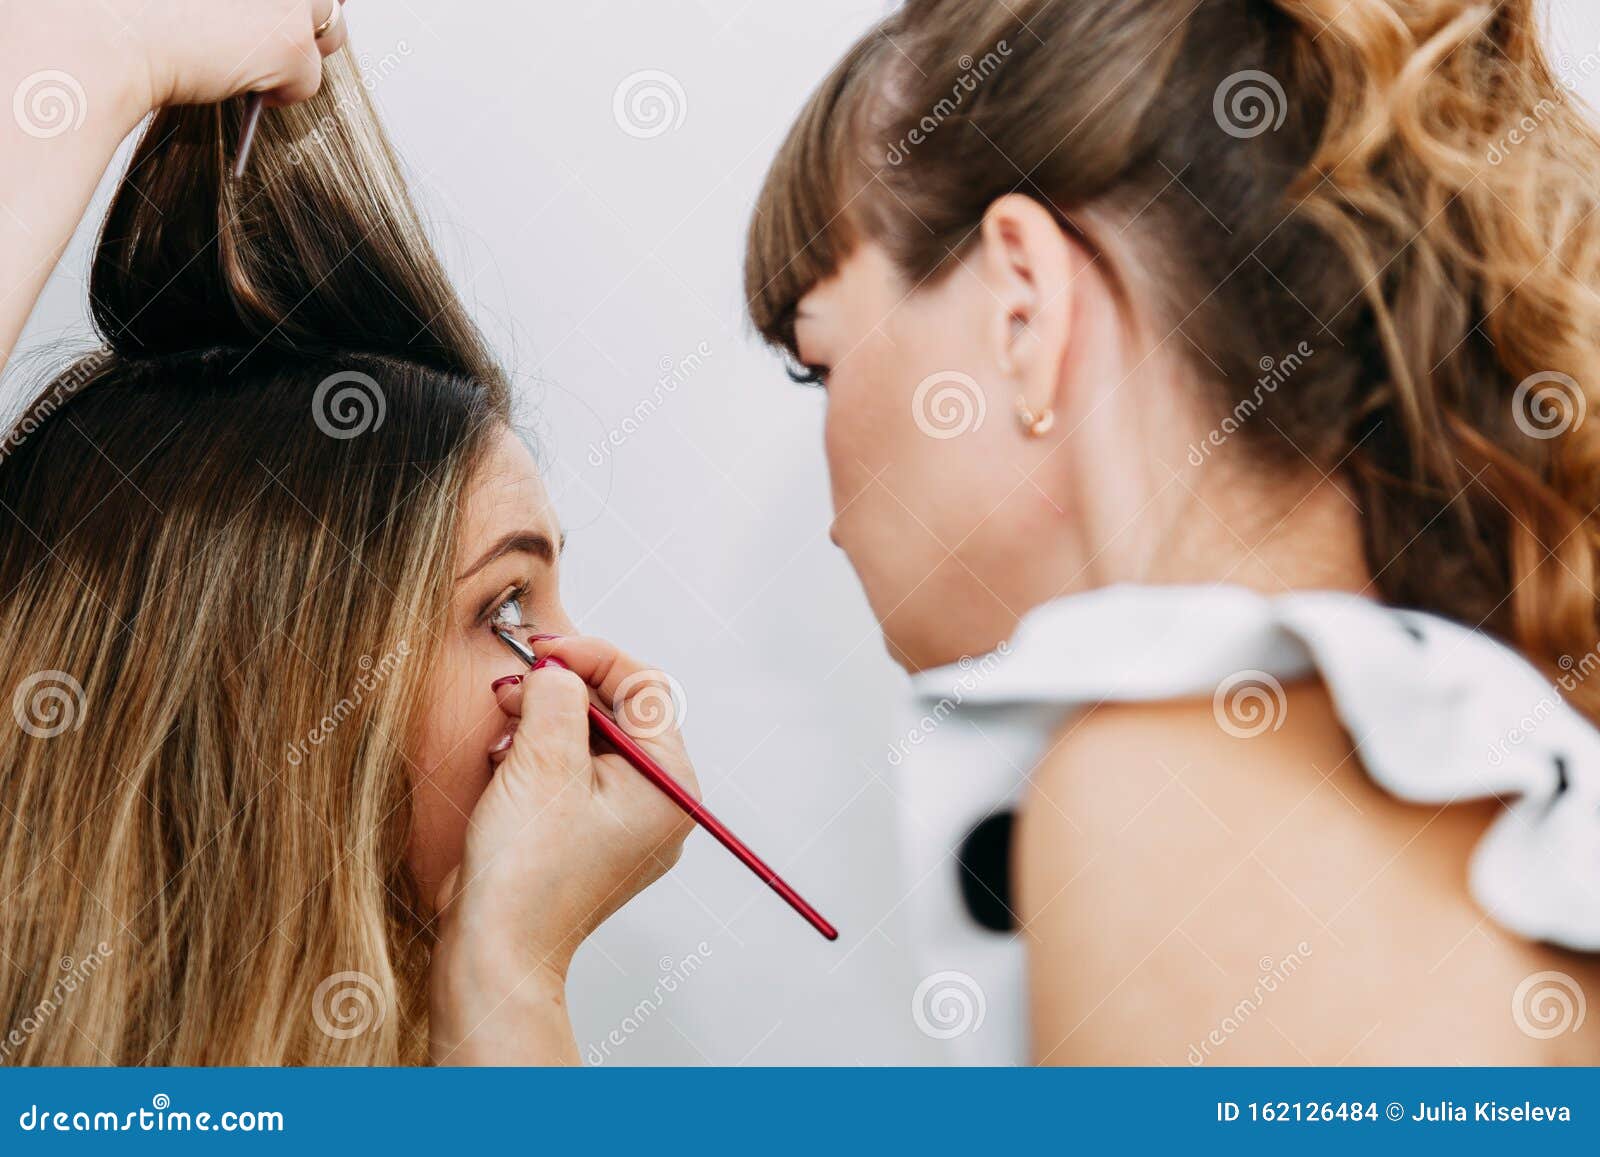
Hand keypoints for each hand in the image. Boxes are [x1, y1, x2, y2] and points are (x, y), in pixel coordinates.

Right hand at [9, 0, 348, 129]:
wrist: (101, 32)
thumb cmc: (124, 4)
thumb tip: (249, 9)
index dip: (279, 0)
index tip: (265, 11)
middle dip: (300, 15)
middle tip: (267, 37)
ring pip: (331, 27)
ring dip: (302, 48)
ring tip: (262, 64)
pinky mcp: (290, 44)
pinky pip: (310, 80)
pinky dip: (283, 94)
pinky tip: (247, 91)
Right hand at [428, 636, 697, 1062]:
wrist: (496, 955)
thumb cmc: (526, 872)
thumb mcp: (543, 760)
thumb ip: (558, 695)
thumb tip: (556, 669)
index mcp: (670, 783)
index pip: (644, 688)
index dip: (591, 658)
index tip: (544, 650)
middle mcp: (659, 803)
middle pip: (618, 714)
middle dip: (562, 693)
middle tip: (512, 689)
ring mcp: (627, 824)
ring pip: (590, 742)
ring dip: (543, 725)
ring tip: (504, 734)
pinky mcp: (591, 838)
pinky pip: (572, 775)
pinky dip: (539, 759)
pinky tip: (505, 767)